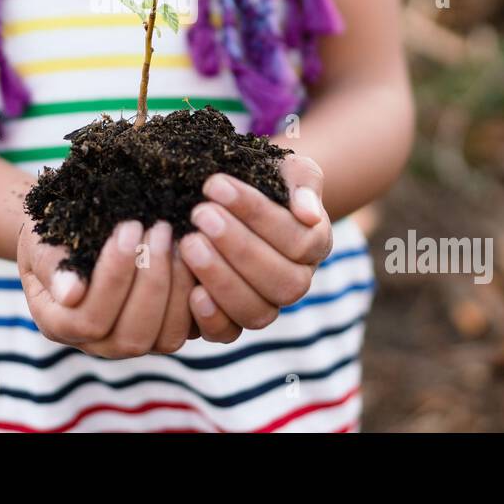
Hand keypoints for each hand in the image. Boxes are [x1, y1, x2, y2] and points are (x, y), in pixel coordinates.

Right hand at [16, 219, 195, 357]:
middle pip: (131, 338)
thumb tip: (71, 293)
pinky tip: (193, 254)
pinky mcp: (162, 330)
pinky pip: (188, 328)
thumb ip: (51, 266)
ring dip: (177, 287)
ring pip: (165, 339)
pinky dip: (194, 293)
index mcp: (58, 324)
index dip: (113, 277)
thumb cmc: (50, 234)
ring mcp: (131, 340)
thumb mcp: (39, 241)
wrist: (66, 230)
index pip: (89, 321)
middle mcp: (96, 344)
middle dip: (151, 280)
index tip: (129, 228)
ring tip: (177, 239)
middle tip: (159, 229)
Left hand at [179, 155, 331, 336]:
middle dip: (238, 246)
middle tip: (200, 214)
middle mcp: (296, 281)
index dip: (257, 213)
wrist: (236, 197)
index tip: (215, 184)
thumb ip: (304, 184)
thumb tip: (309, 214)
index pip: (298, 238)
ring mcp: (265, 304)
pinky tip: (191, 291)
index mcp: (314, 243)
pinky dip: (211, 318)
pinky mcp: (232, 320)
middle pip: (282, 281)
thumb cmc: (265, 179)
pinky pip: (228, 333)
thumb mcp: (288, 169)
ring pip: (257, 311)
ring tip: (188, 242)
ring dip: (222, 278)